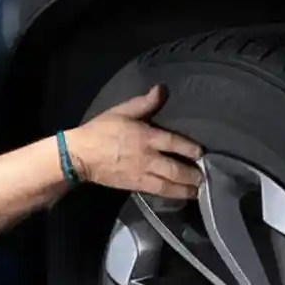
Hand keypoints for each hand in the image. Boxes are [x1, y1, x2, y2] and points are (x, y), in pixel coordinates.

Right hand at [65, 85, 204, 198]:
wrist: (80, 155)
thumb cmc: (101, 130)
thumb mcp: (122, 111)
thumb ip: (145, 103)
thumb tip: (163, 89)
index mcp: (145, 136)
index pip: (174, 143)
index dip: (190, 149)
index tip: (201, 152)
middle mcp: (147, 158)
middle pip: (175, 169)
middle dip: (192, 175)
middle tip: (205, 178)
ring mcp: (141, 174)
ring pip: (168, 185)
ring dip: (185, 189)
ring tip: (197, 191)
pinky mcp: (135, 186)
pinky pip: (157, 192)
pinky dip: (171, 195)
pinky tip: (180, 196)